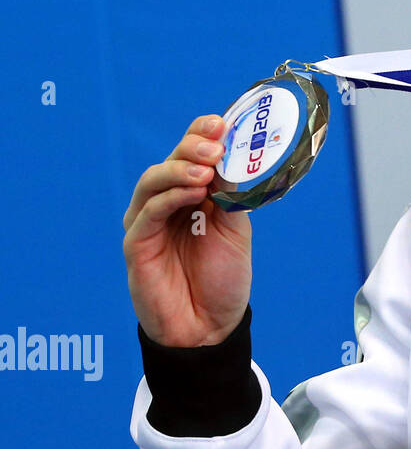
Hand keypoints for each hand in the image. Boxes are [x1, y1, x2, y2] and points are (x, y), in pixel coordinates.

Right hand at [123, 115, 251, 346]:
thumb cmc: (222, 278)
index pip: (192, 154)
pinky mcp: (137, 244)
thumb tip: (234, 159)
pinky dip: (169, 197)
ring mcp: (149, 222)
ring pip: (154, 181)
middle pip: (172, 160)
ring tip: (205, 170)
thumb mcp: (236, 230)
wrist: (210, 326)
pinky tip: (191, 193)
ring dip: (179, 169)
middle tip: (215, 145)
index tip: (222, 122)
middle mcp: (168, 203)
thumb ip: (231, 196)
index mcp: (193, 195)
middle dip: (193, 146)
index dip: (203, 134)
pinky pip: (148, 212)